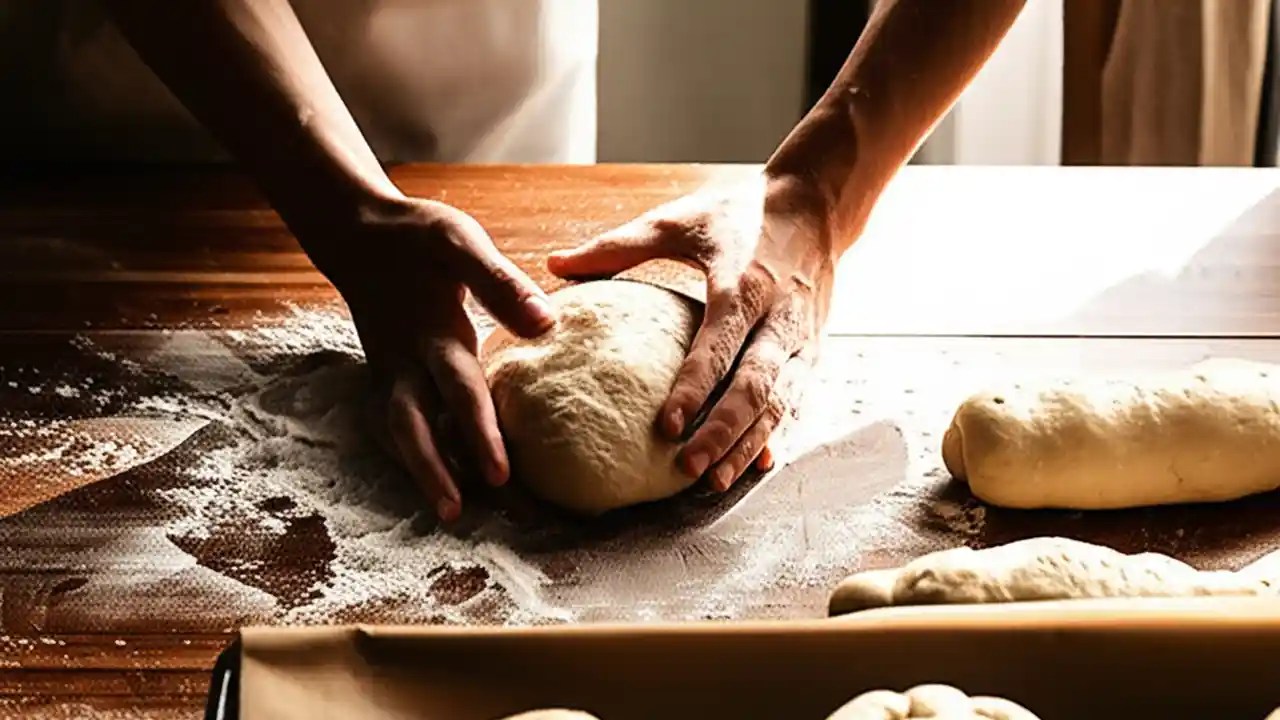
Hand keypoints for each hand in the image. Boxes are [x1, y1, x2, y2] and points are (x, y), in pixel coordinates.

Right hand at [311, 196, 555, 521]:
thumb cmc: (418, 236)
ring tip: (453, 514)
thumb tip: (545, 324)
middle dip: (438, 471)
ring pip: (401, 434)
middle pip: (416, 427)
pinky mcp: (388, 378)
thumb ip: (499, 283)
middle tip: (463, 513)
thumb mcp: (458, 241)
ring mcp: (390, 375)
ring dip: (423, 473)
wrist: (355, 233)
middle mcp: (405, 363)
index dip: (479, 431)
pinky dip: (413, 456)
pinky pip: (396, 427)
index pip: (458, 389)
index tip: (502, 474)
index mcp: (431, 333)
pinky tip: (443, 484)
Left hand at [548, 173, 834, 491]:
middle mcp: (779, 316)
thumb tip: (555, 266)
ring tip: (713, 481)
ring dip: (748, 445)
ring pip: (781, 403)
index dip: (694, 388)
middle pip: (756, 385)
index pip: (719, 344)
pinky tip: (752, 467)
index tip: (665, 426)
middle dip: (722, 431)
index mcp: (744, 283)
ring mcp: (803, 338)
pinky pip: (796, 402)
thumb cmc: (740, 212)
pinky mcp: (814, 351)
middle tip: (686, 469)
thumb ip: (619, 246)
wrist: (816, 204)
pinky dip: (774, 436)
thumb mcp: (681, 220)